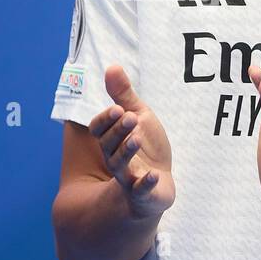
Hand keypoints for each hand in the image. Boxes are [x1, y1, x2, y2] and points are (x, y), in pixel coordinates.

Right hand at [88, 65, 175, 219]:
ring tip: (137, 139)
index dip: (106, 119)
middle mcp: (114, 158)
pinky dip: (145, 184)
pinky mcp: (142, 193)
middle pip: (108, 145)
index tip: (118, 108)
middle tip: (131, 117)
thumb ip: (124, 95)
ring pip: (119, 166)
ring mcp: (127, 177)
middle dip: (118, 131)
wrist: (161, 181)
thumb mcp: (139, 116)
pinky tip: (154, 175)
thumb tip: (112, 66)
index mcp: (112, 139)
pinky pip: (140, 190)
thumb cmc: (147, 147)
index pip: (99, 129)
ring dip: (127, 151)